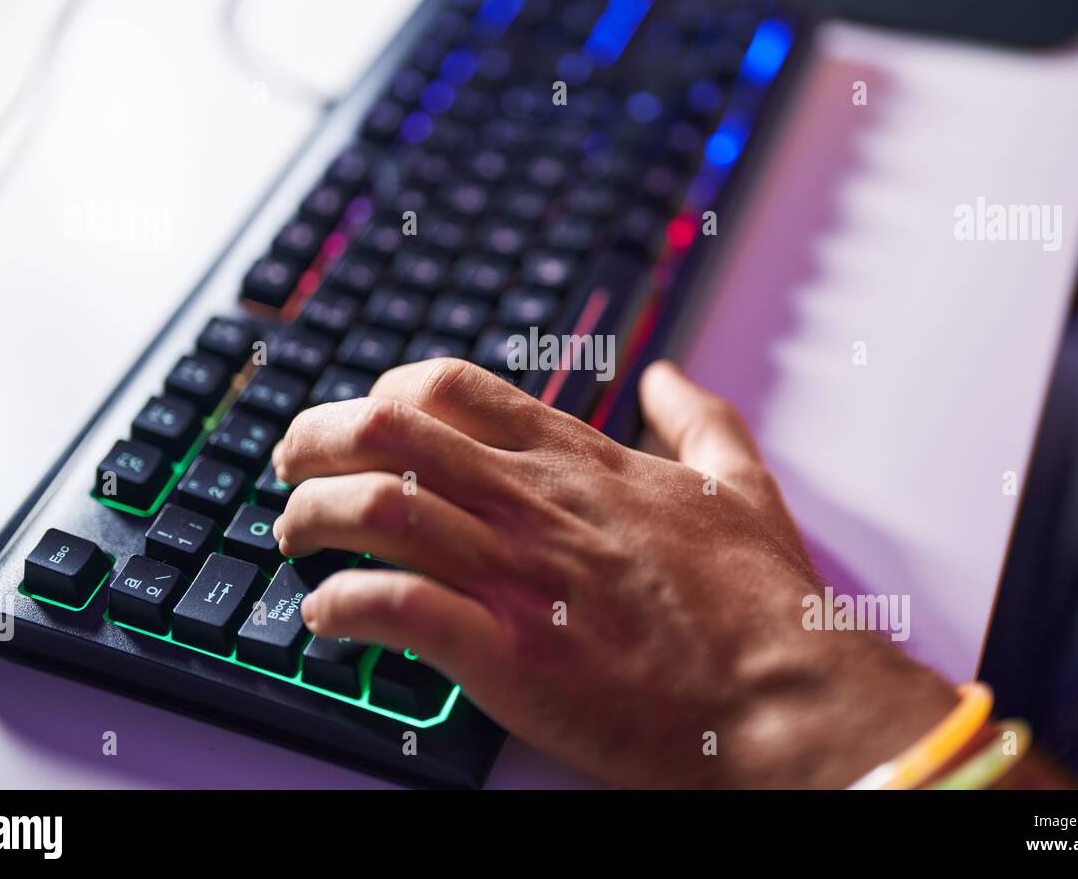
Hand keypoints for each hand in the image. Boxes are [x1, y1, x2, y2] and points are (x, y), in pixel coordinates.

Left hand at [271, 358, 957, 787]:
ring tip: (291, 537)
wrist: (786, 698)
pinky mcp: (509, 652)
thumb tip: (671, 378)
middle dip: (316, 438)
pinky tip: (328, 618)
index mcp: (580, 464)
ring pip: (376, 507)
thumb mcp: (742, 486)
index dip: (382, 394)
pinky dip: (340, 607)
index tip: (360, 421)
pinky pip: (392, 609)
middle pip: (389, 432)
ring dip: (311, 516)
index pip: (451, 390)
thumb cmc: (764, 605)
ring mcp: (519, 573)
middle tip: (290, 465)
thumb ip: (702, 421)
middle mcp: (536, 503)